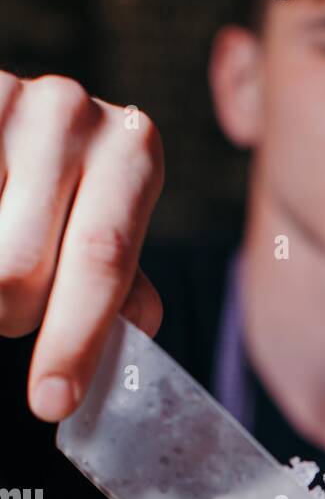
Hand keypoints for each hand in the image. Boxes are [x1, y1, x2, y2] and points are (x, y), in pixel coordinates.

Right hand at [0, 72, 164, 421]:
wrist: (9, 118)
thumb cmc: (61, 190)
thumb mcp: (104, 224)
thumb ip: (120, 282)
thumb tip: (137, 332)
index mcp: (133, 151)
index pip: (102, 261)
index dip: (73, 340)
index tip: (50, 402)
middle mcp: (72, 112)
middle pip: (22, 267)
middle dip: (12, 315)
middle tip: (14, 311)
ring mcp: (5, 96)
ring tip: (2, 269)